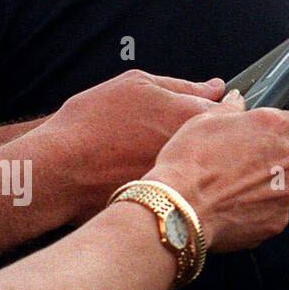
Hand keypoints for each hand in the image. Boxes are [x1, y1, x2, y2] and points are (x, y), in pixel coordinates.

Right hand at [32, 70, 226, 222]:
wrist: (55, 172)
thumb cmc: (90, 123)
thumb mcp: (136, 85)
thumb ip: (182, 85)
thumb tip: (215, 87)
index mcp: (192, 116)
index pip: (232, 110)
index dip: (226, 109)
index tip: (218, 108)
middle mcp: (195, 151)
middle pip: (219, 143)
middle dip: (212, 138)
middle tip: (183, 134)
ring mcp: (183, 180)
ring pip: (203, 168)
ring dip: (194, 162)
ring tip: (156, 158)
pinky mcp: (166, 204)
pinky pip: (181, 191)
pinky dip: (174, 185)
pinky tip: (151, 180)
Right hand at [147, 92, 288, 251]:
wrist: (178, 207)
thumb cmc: (188, 161)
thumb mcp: (204, 121)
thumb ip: (230, 108)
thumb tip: (237, 100)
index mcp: (275, 128)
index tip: (277, 139)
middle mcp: (288, 158)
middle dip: (270, 162)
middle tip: (238, 168)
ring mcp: (286, 192)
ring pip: (281, 187)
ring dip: (263, 188)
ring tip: (230, 192)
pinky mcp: (278, 220)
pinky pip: (272, 213)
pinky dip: (257, 213)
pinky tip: (231, 210)